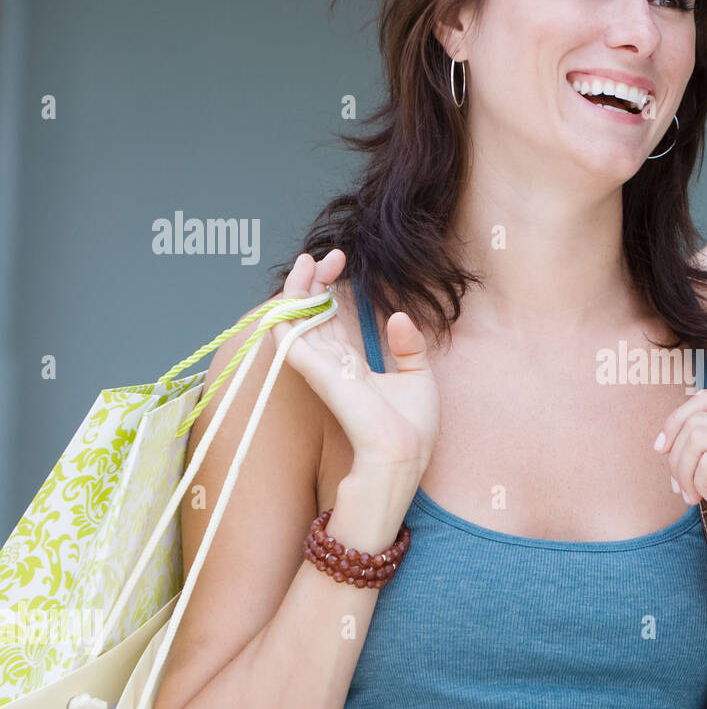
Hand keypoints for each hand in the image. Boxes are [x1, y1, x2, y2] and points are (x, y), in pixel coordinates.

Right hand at [269, 249, 439, 480]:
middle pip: (310, 315)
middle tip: (329, 255)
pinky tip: (294, 288)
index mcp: (351, 366)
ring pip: (295, 320)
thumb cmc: (411, 427)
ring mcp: (321, 368)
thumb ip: (408, 346)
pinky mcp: (316, 371)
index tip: (342, 263)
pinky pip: (287, 337)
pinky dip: (286, 312)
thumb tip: (398, 316)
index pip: (330, 321)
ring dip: (297, 288)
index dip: (330, 291)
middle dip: (314, 282)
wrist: (404, 453)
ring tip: (308, 260)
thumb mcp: (419, 377)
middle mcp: (331, 365)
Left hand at [654, 389, 706, 588]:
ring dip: (684, 472)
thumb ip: (701, 430)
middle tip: (681, 485)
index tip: (662, 449)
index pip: (706, 399)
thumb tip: (667, 427)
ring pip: (698, 440)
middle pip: (697, 422)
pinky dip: (698, 484)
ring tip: (694, 493)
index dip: (675, 422)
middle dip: (676, 456)